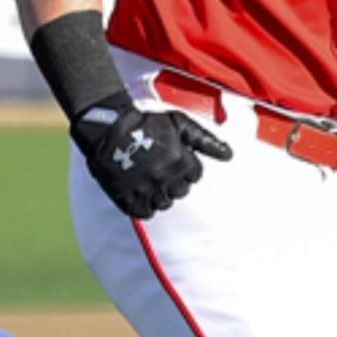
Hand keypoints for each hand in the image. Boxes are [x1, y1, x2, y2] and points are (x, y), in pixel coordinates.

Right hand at [74, 101, 233, 217]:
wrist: (107, 129)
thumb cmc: (145, 124)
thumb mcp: (179, 123)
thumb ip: (205, 140)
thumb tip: (229, 155)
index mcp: (180, 160)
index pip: (196, 175)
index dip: (186, 167)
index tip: (174, 159)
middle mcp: (165, 178)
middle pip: (182, 191)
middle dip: (175, 181)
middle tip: (160, 168)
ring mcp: (146, 190)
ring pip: (165, 203)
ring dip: (161, 193)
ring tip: (150, 179)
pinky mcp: (128, 199)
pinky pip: (146, 213)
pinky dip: (145, 205)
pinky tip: (141, 191)